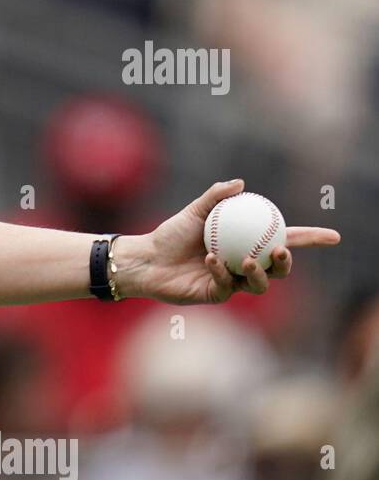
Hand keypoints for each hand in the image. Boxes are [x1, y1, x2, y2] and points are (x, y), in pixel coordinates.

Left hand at [115, 179, 340, 304]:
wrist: (147, 259)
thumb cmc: (170, 234)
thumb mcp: (193, 211)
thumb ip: (215, 197)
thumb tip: (240, 184)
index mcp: (247, 243)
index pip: (286, 239)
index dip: (311, 239)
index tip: (333, 236)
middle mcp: (244, 264)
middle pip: (278, 268)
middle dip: (287, 262)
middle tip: (280, 249)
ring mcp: (232, 281)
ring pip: (259, 283)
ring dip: (259, 272)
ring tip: (248, 259)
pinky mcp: (216, 295)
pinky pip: (227, 286)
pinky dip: (221, 272)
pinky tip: (212, 260)